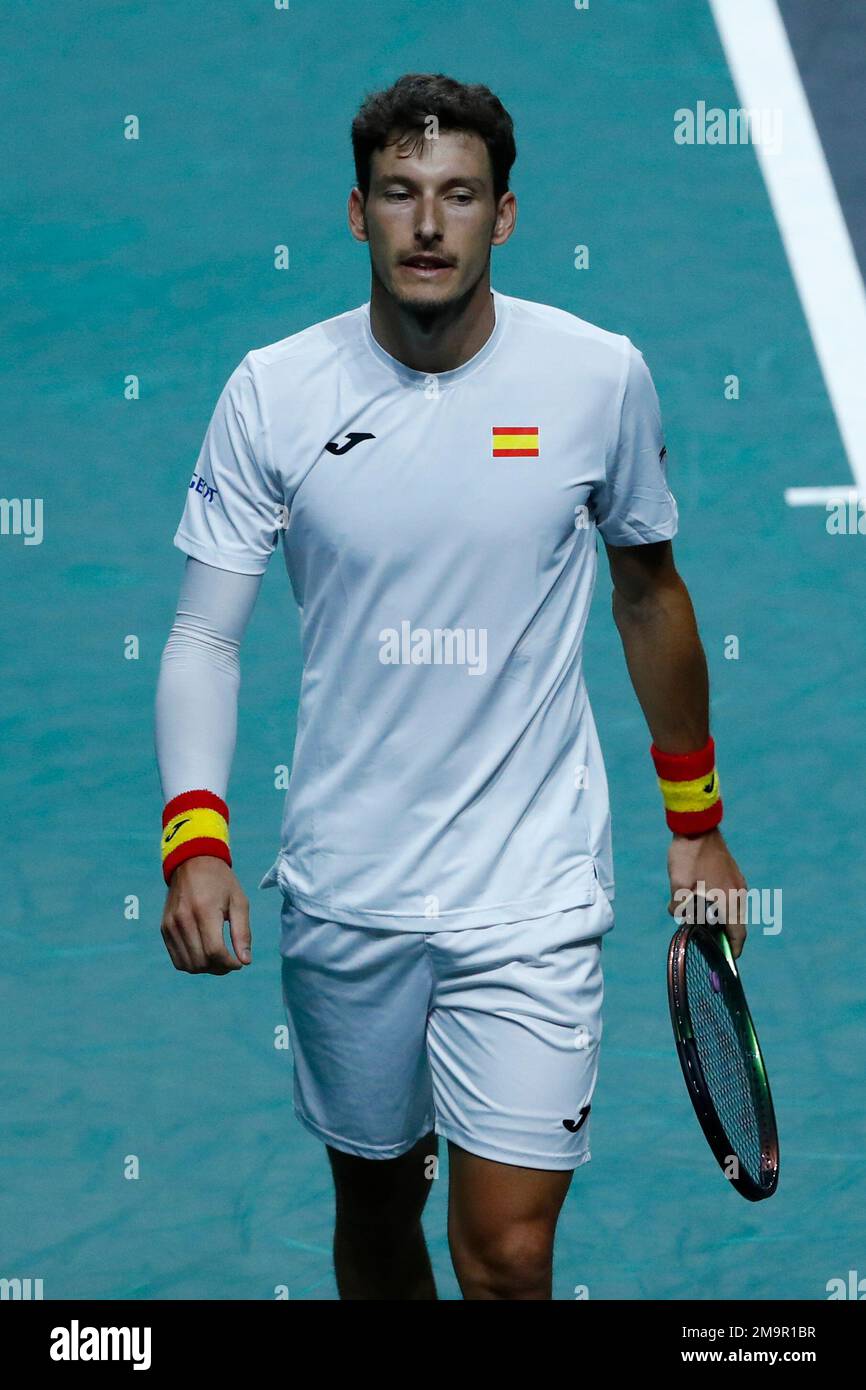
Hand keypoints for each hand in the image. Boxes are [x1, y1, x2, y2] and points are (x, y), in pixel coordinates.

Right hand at [160, 857, 251, 973]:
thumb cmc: (221, 882)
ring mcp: (171, 926)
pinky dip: (192, 963)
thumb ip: (242, 933)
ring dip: (206, 968)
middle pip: (201, 961)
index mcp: (204, 911)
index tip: (239, 962)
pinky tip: (204, 954)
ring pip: (188, 964)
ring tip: (218, 959)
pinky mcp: (164, 929)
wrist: (192, 863)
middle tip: (231, 961)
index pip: (215, 952)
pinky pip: (177, 959)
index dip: (229, 964)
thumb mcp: (239, 902)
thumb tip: (245, 961)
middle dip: (220, 968)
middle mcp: (183, 920)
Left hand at [667, 828, 747, 958]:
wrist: (697, 825)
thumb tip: (678, 917)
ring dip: (720, 917)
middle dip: (723, 934)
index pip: (738, 933)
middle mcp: (739, 892)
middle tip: (707, 940)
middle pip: (736, 923)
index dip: (734, 949)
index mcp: (729, 899)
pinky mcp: (733, 872)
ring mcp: (738, 881)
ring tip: (699, 918)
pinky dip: (720, 904)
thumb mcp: (678, 886)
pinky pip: (730, 896)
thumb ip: (679, 907)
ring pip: (733, 909)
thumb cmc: (688, 856)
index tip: (728, 959)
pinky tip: (701, 899)